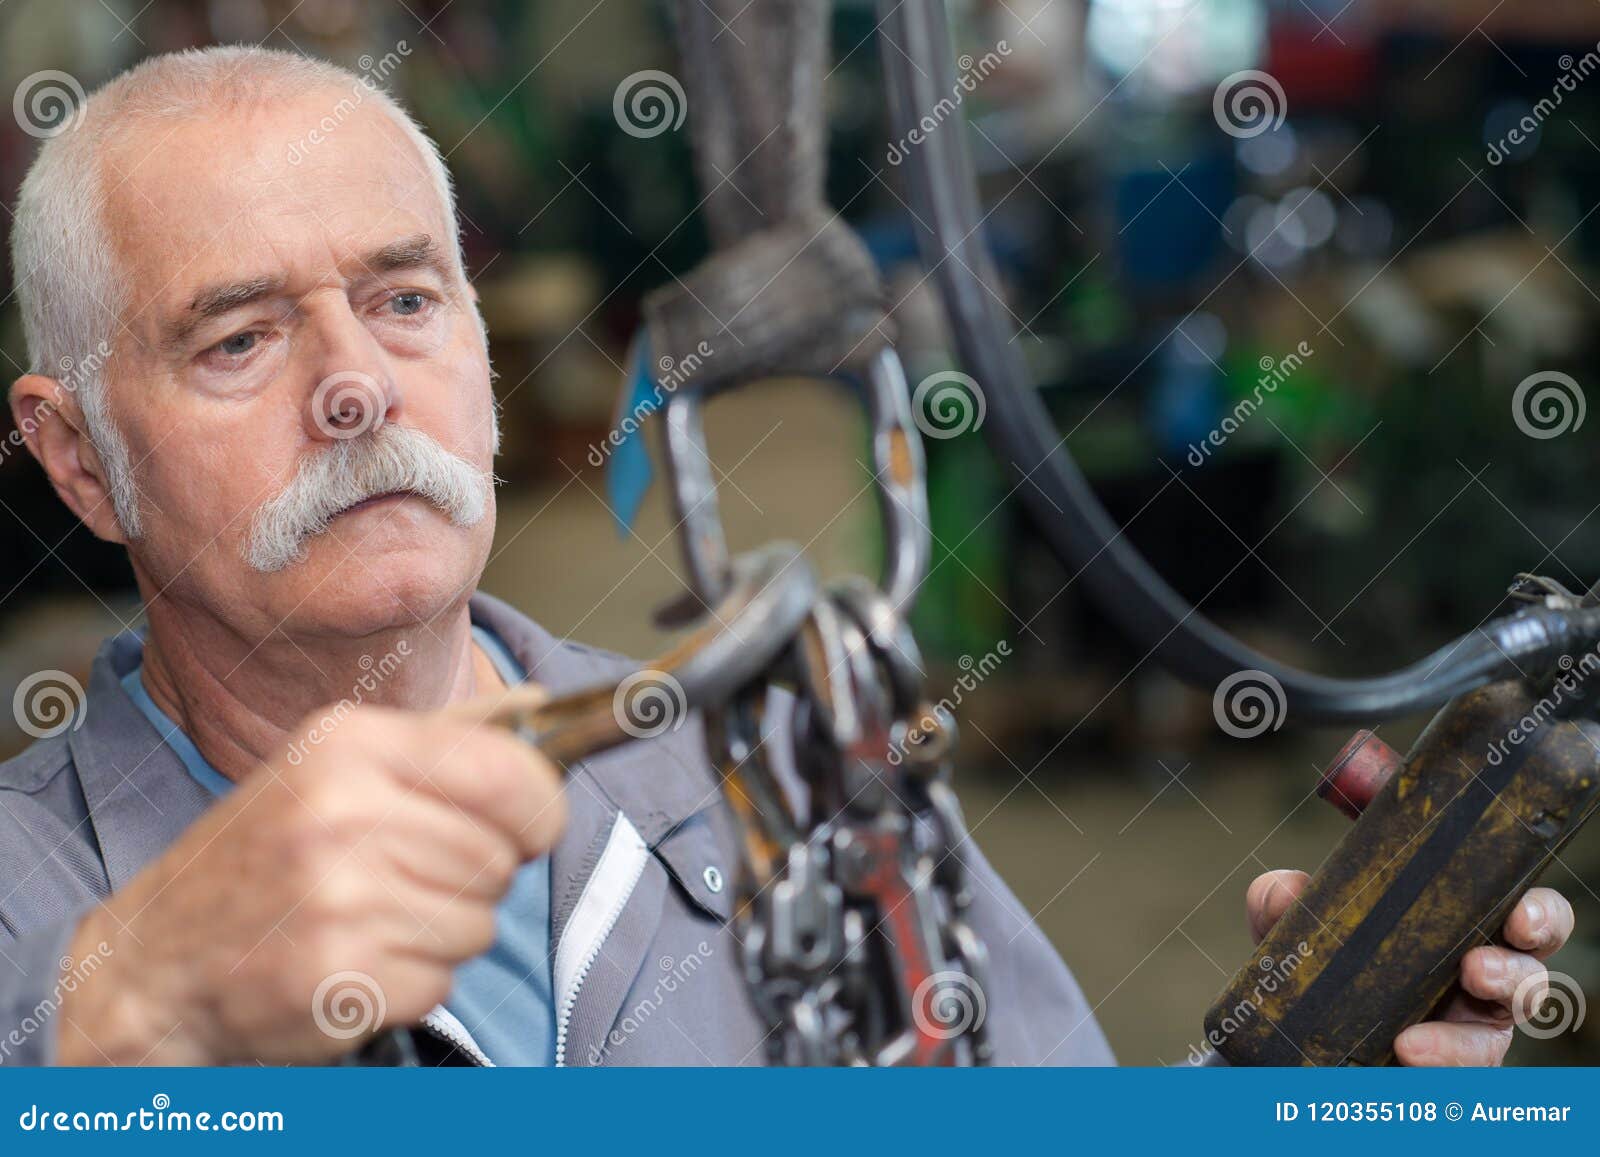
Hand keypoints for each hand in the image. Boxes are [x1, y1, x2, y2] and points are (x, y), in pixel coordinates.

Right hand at [56, 703, 563, 1064]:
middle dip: (478, 875)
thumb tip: (542, 705)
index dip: (541, 806)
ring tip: (376, 915)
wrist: (155, 959)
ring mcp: (339, 900)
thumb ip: (442, 736)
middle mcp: (342, 815)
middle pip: (498, 856)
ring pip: (478, 923)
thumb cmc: (263, 853)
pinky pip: (442, 982)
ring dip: (445, 930)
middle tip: (414, 876)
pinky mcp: (340, 979)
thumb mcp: (333, 763)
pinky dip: (413, 980)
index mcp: (350, 746)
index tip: (534, 825)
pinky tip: (358, 957)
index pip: (506, 772)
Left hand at [1246, 869, 1574, 1065]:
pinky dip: (1420, 1078)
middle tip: (1476, 970)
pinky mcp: (1437, 1081)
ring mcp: (1461, 1039)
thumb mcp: (1297, 925)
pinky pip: (1442, 1087)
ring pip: (1487, 1046)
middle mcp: (1477, 986)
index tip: (1520, 915)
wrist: (1290, 1034)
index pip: (1524, 916)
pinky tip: (1393, 1067)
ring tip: (1412, 1044)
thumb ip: (1284, 901)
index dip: (1538, 914)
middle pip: (1527, 979)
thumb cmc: (1324, 961)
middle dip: (1513, 975)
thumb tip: (1284, 890)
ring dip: (1459, 1045)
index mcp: (1465, 930)